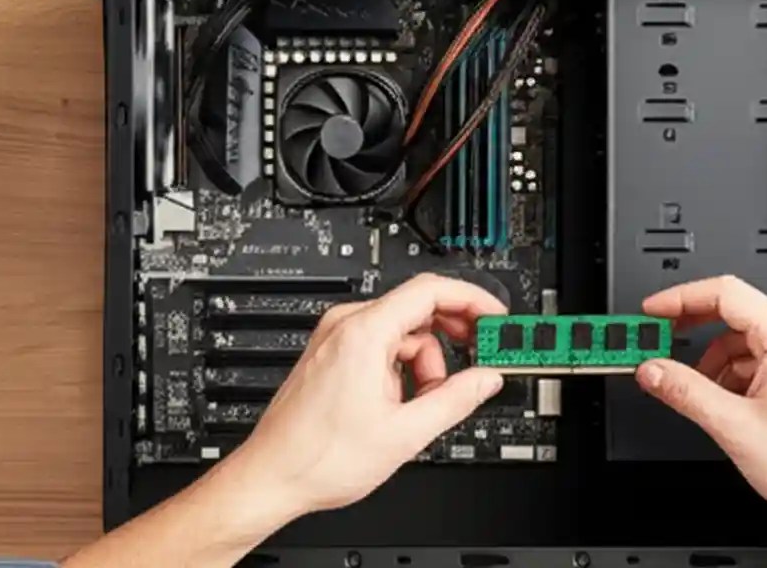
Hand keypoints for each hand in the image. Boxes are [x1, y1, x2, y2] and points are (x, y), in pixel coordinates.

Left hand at [229, 273, 506, 518]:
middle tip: (476, 361)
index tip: (496, 319)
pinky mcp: (332, 355)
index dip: (473, 300)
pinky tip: (402, 403)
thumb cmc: (319, 457)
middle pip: (419, 309)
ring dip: (425, 364)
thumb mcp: (405, 433)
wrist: (271, 477)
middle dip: (452, 339)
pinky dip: (402, 370)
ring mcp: (336, 339)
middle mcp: (346, 326)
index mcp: (364, 333)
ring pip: (402, 333)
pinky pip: (382, 346)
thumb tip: (487, 379)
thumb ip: (456, 400)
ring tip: (424, 404)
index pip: (431, 290)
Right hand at [635, 276, 766, 525]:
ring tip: (694, 391)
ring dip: (711, 360)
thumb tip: (653, 370)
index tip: (651, 312)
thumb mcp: (735, 426)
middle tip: (658, 343)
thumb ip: (686, 392)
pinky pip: (755, 357)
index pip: (724, 292)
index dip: (680, 298)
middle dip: (691, 329)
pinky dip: (731, 374)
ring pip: (741, 339)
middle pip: (731, 311)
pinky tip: (721, 402)